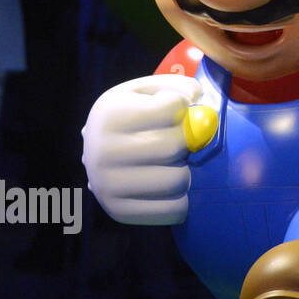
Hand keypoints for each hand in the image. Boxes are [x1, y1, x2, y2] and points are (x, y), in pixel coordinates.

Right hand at [81, 74, 199, 225]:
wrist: (100, 153)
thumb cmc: (134, 116)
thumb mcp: (148, 91)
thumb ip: (177, 86)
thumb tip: (198, 96)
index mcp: (110, 114)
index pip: (174, 107)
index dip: (183, 108)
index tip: (174, 111)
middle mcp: (103, 151)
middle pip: (175, 146)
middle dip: (186, 142)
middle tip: (177, 142)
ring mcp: (107, 185)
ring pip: (178, 180)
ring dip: (185, 171)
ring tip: (171, 164)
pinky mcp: (119, 212)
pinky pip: (174, 211)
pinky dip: (182, 199)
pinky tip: (170, 188)